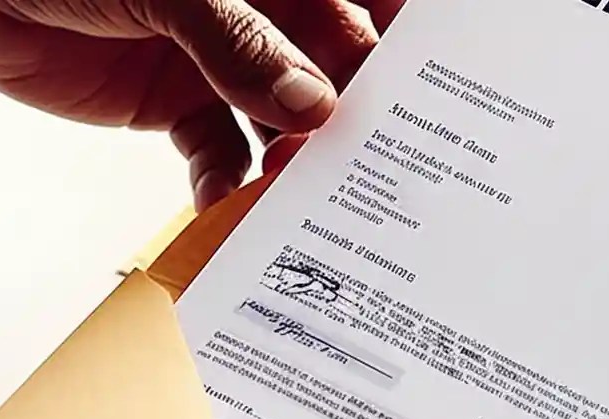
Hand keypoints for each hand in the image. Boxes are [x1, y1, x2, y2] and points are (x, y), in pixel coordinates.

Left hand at [0, 0, 404, 208]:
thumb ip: (239, 41)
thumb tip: (313, 104)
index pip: (356, 16)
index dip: (395, 58)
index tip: (428, 110)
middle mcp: (263, 20)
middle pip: (330, 78)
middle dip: (349, 126)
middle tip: (364, 175)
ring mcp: (224, 68)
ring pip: (281, 126)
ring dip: (292, 165)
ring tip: (297, 199)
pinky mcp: (180, 109)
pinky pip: (220, 156)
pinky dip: (225, 186)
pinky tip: (226, 208)